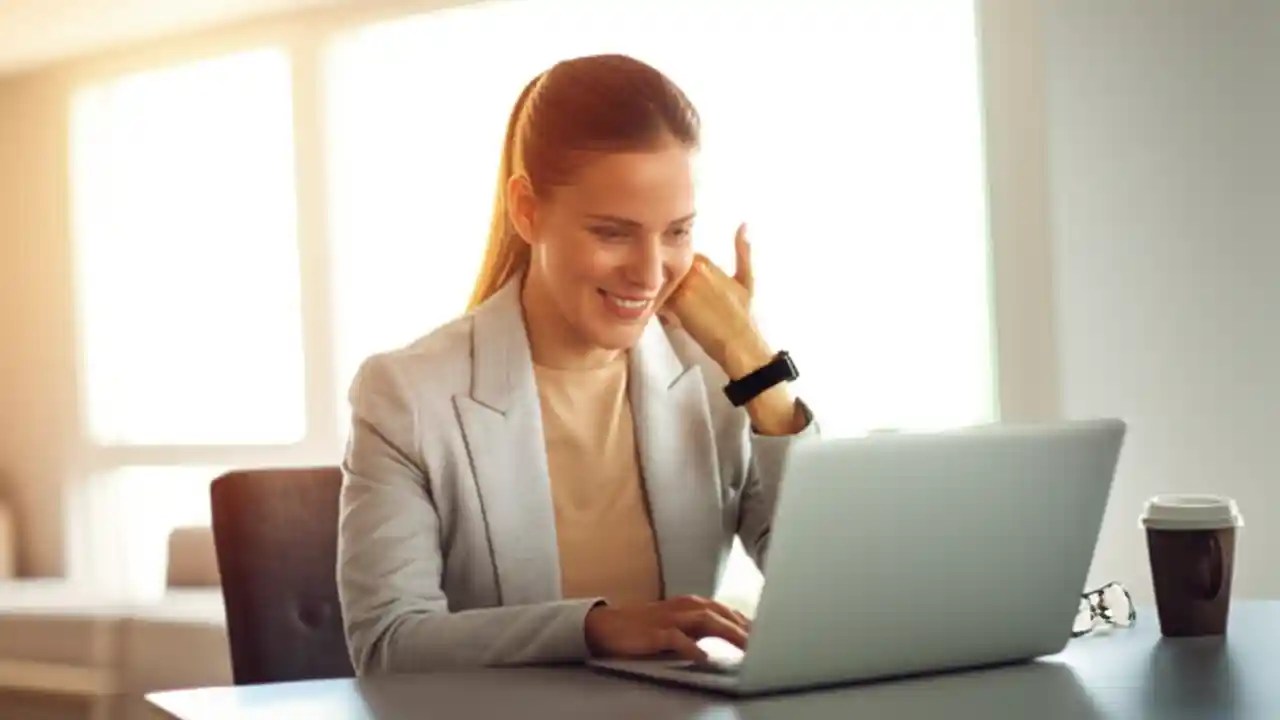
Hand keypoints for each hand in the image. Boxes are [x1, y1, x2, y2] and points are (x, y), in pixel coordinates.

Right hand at [584, 595, 751, 662]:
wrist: (607, 626)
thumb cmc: (646, 628)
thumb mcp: (679, 625)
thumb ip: (703, 628)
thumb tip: (734, 637)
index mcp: (692, 604)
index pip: (727, 611)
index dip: (748, 622)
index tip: (769, 634)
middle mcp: (684, 607)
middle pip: (721, 613)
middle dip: (745, 627)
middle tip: (766, 642)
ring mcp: (669, 618)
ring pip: (705, 620)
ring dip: (728, 632)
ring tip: (747, 647)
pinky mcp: (654, 633)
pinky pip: (676, 638)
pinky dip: (691, 647)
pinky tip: (703, 657)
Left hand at [663, 223, 772, 378]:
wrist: (738, 340)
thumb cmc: (741, 314)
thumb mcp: (745, 279)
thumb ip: (743, 251)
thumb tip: (744, 224)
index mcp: (704, 261)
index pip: (673, 262)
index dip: (671, 276)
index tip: (674, 290)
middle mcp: (691, 270)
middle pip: (661, 273)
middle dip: (659, 284)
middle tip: (664, 301)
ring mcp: (682, 286)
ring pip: (656, 286)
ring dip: (655, 295)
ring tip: (664, 310)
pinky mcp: (676, 304)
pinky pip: (657, 301)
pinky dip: (657, 308)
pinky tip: (666, 318)